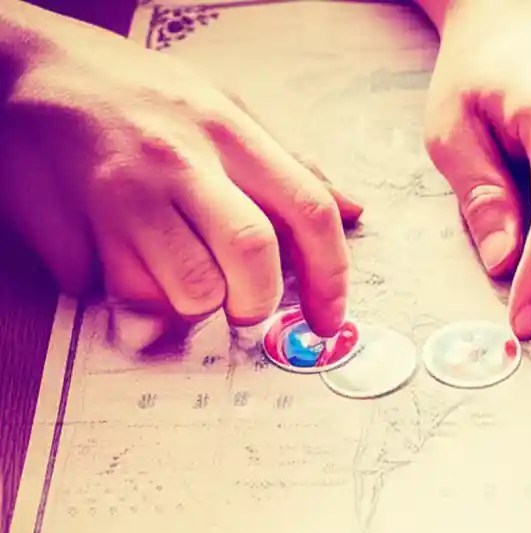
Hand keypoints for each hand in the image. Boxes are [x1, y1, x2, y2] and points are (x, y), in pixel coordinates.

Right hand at [0, 4, 361, 345]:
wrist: (21, 69)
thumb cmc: (134, 92)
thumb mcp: (220, 106)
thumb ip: (289, 162)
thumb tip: (353, 210)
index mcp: (226, 131)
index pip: (307, 210)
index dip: (330, 276)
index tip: (329, 318)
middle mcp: (177, 162)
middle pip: (251, 259)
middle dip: (259, 301)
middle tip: (246, 307)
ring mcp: (119, 197)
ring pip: (186, 291)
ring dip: (194, 308)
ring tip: (181, 281)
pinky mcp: (68, 230)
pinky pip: (119, 297)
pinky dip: (130, 302)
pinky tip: (125, 266)